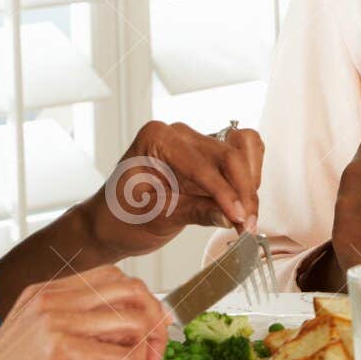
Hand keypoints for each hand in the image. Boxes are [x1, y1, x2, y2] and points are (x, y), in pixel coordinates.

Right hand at [0, 266, 170, 359]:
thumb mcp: (39, 341)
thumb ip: (77, 327)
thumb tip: (132, 328)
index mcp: (46, 292)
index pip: (116, 278)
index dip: (143, 307)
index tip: (147, 340)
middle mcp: (51, 299)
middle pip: (134, 292)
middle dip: (154, 330)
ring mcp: (55, 323)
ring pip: (134, 324)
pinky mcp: (60, 353)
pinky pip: (121, 358)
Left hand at [89, 120, 264, 257]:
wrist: (110, 223)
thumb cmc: (121, 218)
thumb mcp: (156, 219)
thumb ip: (196, 213)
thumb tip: (233, 216)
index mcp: (157, 139)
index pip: (203, 165)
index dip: (225, 194)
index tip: (239, 219)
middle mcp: (179, 134)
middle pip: (229, 155)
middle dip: (243, 191)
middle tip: (247, 225)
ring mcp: (195, 143)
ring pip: (242, 152)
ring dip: (249, 186)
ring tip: (246, 219)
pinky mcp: (207, 158)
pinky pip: (240, 158)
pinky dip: (247, 180)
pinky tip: (242, 206)